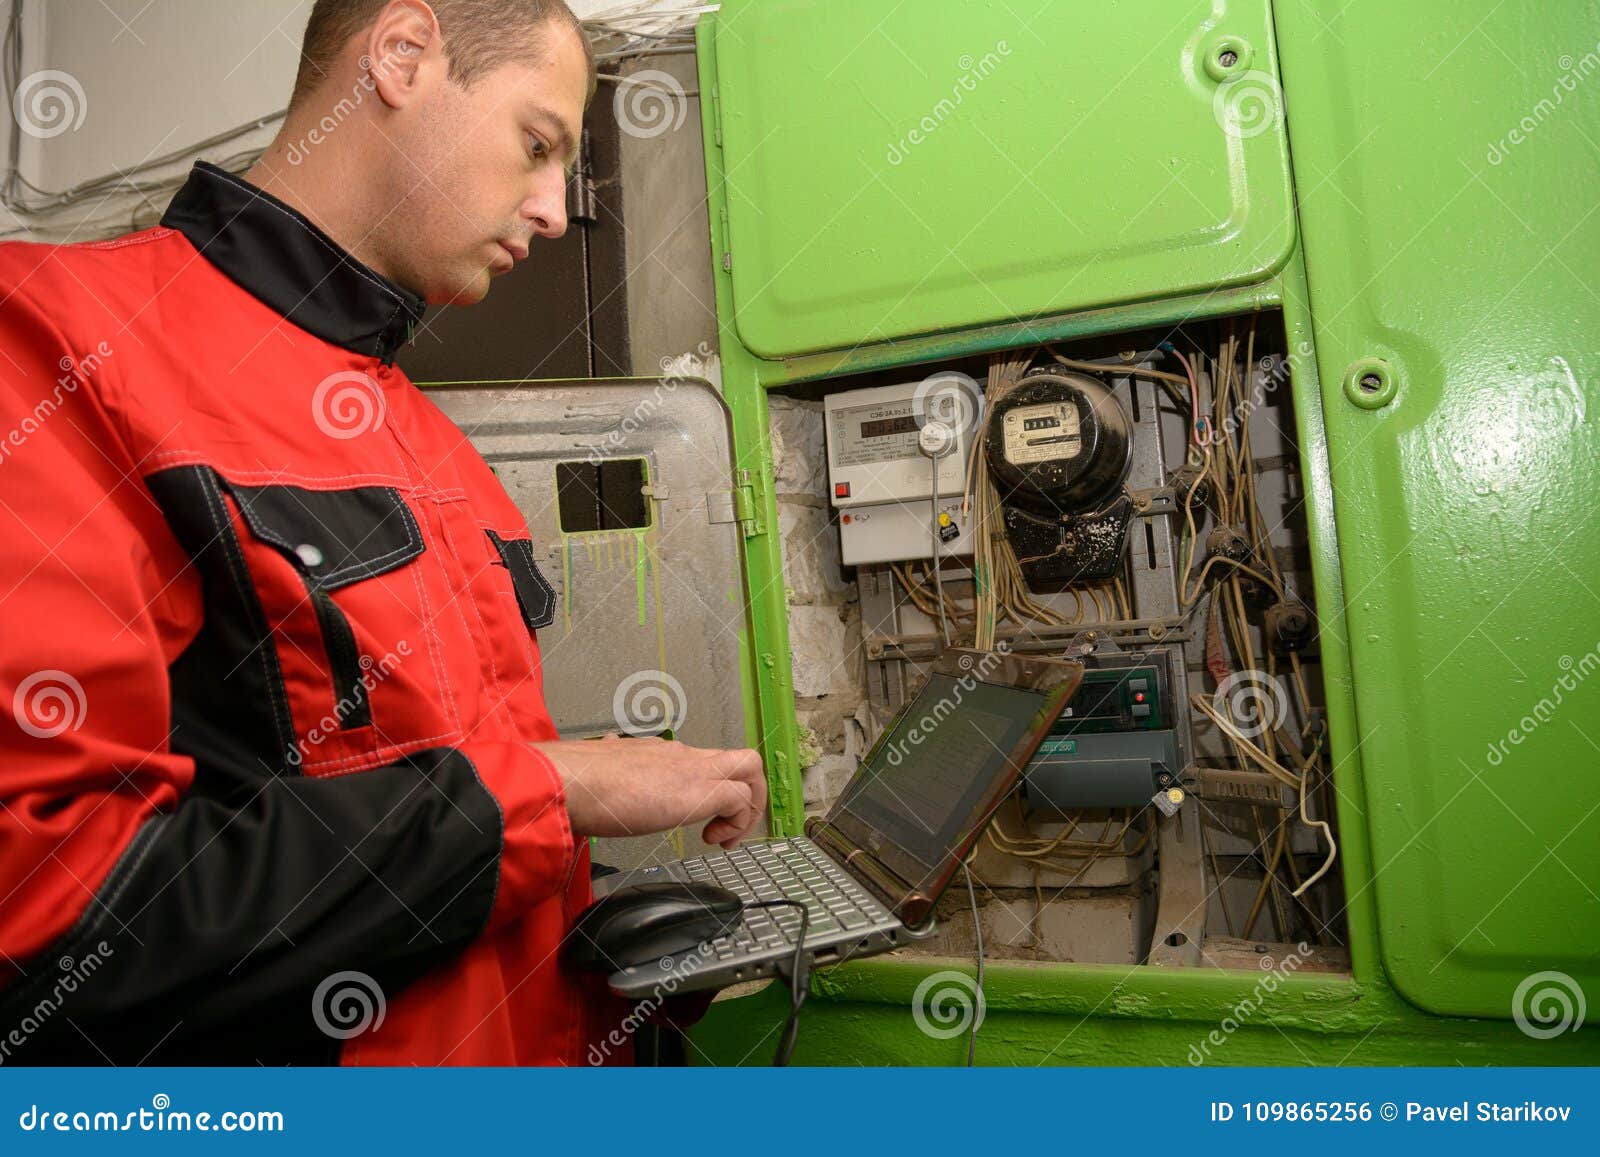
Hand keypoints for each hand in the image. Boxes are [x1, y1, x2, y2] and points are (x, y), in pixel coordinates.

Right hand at [533, 735, 766, 849]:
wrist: (572, 783)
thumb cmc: (577, 782)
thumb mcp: (601, 770)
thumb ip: (612, 764)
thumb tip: (606, 750)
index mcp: (660, 753)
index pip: (704, 760)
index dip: (713, 787)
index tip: (701, 816)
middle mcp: (683, 755)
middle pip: (739, 759)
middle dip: (747, 795)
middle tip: (728, 827)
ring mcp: (695, 769)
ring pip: (751, 769)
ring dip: (748, 808)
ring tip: (725, 838)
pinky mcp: (701, 790)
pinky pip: (741, 800)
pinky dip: (737, 823)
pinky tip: (712, 840)